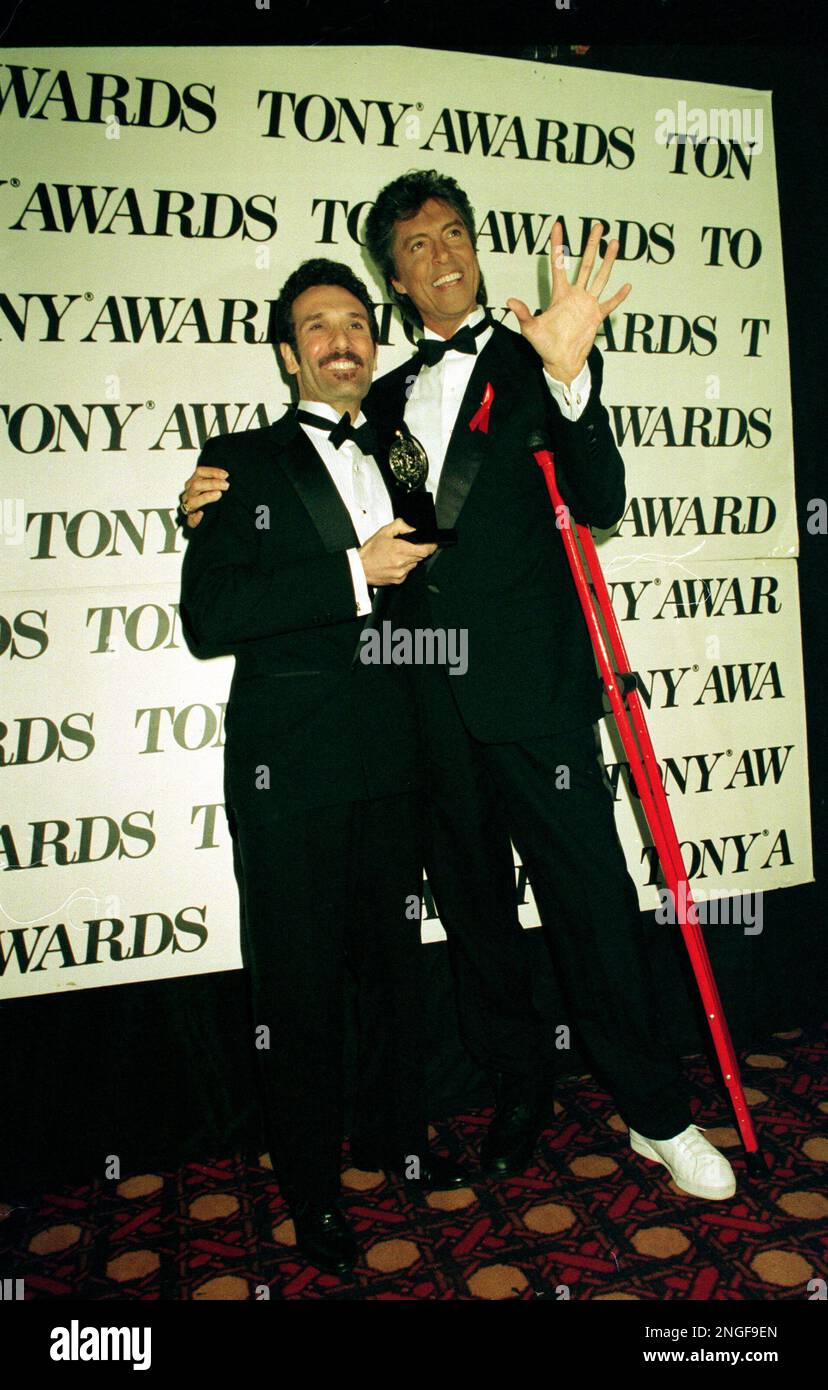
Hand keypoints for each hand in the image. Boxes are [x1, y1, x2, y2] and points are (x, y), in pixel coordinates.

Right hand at [179, 465, 228, 527]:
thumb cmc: (213, 498)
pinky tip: (201, 514)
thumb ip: (218, 481)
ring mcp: (188, 506)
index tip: (226, 475)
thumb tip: (227, 476)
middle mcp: (189, 493)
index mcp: (193, 482)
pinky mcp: (191, 520)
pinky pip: (190, 520)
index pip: (200, 472)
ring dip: (206, 497)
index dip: (212, 472)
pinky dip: (195, 517)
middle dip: (212, 483)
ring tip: (218, 494)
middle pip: (196, 485)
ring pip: (193, 501)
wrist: (210, 520)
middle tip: (226, 485)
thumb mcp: (214, 487)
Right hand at [358, 519, 436, 585]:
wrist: (359, 568)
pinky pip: (407, 572)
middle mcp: (403, 562)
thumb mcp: (383, 532)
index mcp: (400, 549)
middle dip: (417, 550)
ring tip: (396, 556)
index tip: (432, 543)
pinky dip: (403, 567)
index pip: (425, 549)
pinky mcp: (399, 580)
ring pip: (414, 564)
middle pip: (421, 556)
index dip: (431, 546)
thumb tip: (412, 529)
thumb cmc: (369, 551)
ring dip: (409, 559)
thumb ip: (400, 526)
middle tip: (407, 547)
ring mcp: (401, 573)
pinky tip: (393, 564)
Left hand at [507, 220, 630, 384]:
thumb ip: (523, 313)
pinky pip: (610, 303)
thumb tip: (510, 301)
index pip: (559, 263)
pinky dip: (619, 296)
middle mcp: (575, 295)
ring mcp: (587, 304)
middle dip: (591, 245)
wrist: (561, 362)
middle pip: (585, 264)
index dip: (557, 244)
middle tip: (598, 226)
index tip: (558, 225)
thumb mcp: (530, 329)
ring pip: (600, 277)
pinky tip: (627, 286)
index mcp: (559, 294)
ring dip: (608, 261)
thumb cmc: (544, 346)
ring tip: (614, 243)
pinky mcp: (596, 316)